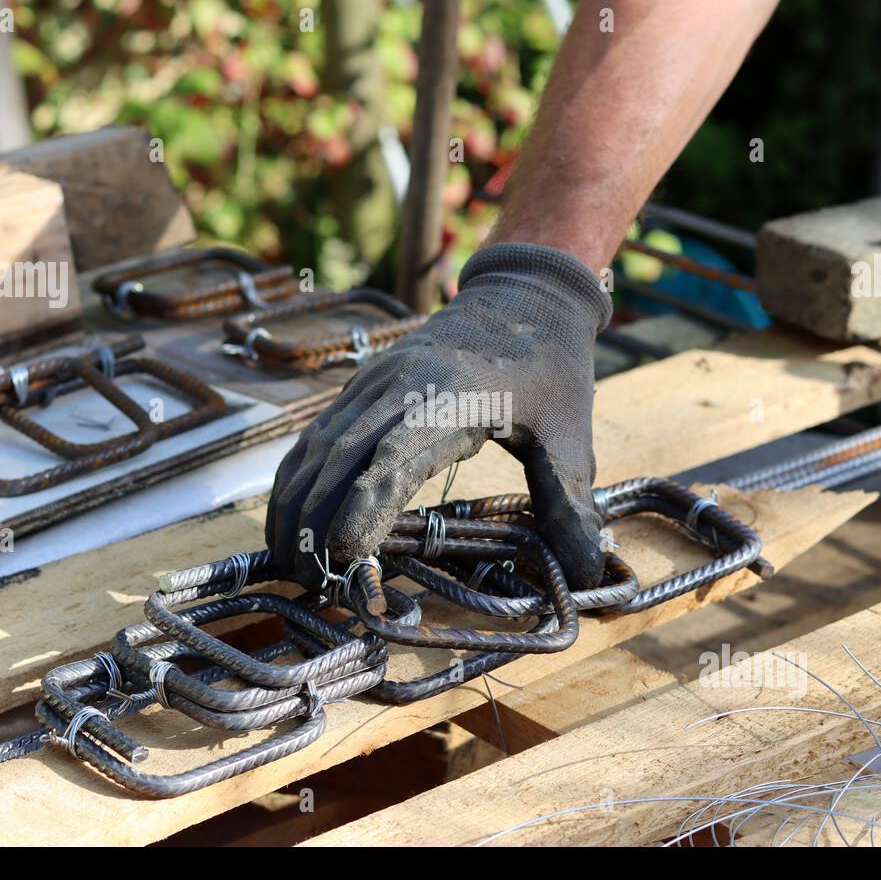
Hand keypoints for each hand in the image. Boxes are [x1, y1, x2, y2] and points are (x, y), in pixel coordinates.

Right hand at [266, 243, 611, 590]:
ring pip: (316, 446)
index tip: (346, 562)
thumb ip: (570, 507)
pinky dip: (297, 479)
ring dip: (294, 505)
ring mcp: (374, 382)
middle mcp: (400, 387)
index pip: (391, 461)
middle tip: (312, 584)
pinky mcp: (363, 385)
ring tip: (290, 563)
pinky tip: (291, 519)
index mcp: (452, 401)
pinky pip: (316, 435)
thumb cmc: (550, 370)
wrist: (525, 295)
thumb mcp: (570, 438)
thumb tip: (590, 572)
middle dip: (315, 524)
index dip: (361, 512)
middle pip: (338, 458)